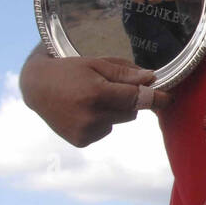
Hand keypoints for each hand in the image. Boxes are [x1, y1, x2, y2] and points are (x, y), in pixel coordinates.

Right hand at [19, 48, 173, 147]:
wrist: (36, 88)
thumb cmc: (68, 70)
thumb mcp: (95, 63)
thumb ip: (124, 73)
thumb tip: (152, 78)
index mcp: (96, 94)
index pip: (138, 98)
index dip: (156, 98)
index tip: (169, 98)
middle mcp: (92, 116)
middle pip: (132, 111)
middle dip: (128, 99)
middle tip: (109, 88)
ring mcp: (86, 132)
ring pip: (120, 121)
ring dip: (114, 110)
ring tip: (92, 98)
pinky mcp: (82, 141)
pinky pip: (106, 130)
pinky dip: (102, 121)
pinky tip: (84, 111)